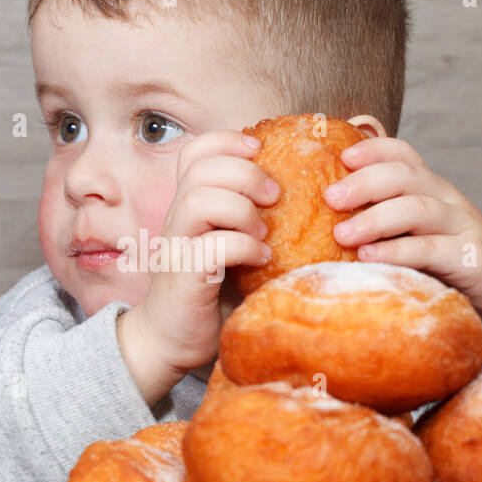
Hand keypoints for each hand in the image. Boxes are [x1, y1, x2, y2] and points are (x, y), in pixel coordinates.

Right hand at [117, 130, 276, 402]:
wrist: (172, 339)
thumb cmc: (211, 293)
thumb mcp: (232, 246)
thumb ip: (253, 220)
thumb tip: (310, 196)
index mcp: (190, 205)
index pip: (195, 152)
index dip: (227, 142)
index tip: (259, 151)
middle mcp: (178, 218)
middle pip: (202, 168)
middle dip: (246, 173)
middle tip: (274, 196)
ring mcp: (178, 245)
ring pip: (201, 200)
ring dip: (242, 209)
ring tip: (264, 232)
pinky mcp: (184, 275)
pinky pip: (213, 246)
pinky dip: (244, 247)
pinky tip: (261, 260)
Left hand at [326, 116, 481, 353]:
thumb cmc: (456, 260)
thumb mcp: (422, 232)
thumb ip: (388, 217)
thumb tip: (336, 213)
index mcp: (431, 189)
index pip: (404, 154)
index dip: (374, 149)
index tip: (343, 155)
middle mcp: (446, 200)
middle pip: (405, 176)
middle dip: (364, 182)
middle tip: (330, 197)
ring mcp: (460, 226)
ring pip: (417, 208)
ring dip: (375, 218)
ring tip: (342, 233)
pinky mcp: (469, 258)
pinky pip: (430, 249)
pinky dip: (398, 251)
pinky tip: (370, 257)